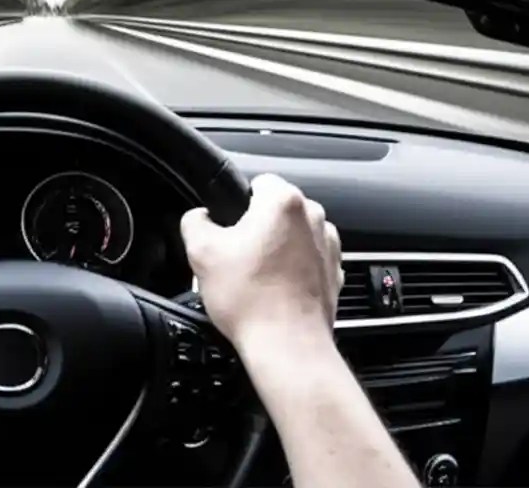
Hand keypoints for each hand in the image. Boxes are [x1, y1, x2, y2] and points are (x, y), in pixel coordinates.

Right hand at [180, 173, 340, 350]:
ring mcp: (328, 246)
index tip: (228, 228)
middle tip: (236, 258)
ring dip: (276, 249)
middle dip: (257, 228)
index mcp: (283, 202)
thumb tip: (199, 218)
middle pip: (276, 210)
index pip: (257, 182)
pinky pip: (307, 261)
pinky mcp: (334, 272)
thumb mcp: (201, 252)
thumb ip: (194, 221)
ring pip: (292, 236)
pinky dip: (292, 271)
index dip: (236, 204)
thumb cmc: (251, 300)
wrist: (286, 346)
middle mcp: (313, 218)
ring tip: (256, 278)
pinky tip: (274, 291)